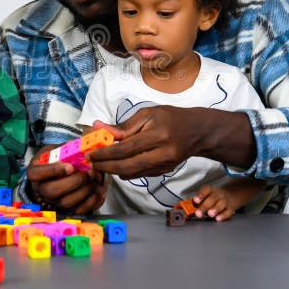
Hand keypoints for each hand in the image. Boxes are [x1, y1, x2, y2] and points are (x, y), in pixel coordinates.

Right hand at [26, 149, 106, 213]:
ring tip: (95, 178)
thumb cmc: (56, 159)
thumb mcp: (56, 149)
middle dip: (73, 181)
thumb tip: (80, 147)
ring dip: (83, 190)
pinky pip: (77, 210)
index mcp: (35, 172)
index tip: (70, 166)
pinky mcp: (66, 209)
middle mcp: (41, 190)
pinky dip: (90, 201)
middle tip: (88, 172)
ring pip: (66, 202)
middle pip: (52, 191)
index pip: (37, 174)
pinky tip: (98, 190)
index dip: (54, 171)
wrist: (59, 172)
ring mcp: (53, 201)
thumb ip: (66, 148)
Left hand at [86, 104, 256, 179]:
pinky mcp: (164, 172)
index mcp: (158, 135)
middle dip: (106, 167)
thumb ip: (123, 125)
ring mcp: (164, 165)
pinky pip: (140, 175)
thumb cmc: (171, 118)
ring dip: (113, 171)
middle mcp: (162, 153)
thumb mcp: (147, 114)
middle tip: (92, 164)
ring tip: (99, 165)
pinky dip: (125, 172)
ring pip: (133, 174)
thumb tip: (98, 128)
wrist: (197, 131)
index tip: (91, 154)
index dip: (105, 154)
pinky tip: (115, 166)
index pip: (125, 149)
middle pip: (128, 167)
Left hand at [193, 185, 234, 220]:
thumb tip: (184, 210)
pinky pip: (228, 212)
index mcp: (210, 190)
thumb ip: (195, 204)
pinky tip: (218, 218)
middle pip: (212, 198)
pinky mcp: (230, 209)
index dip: (200, 194)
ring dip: (215, 209)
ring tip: (210, 214)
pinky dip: (223, 215)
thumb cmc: (212, 198)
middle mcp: (218, 194)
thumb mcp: (204, 197)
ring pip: (221, 204)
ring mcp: (225, 201)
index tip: (195, 200)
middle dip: (205, 206)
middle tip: (198, 213)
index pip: (206, 189)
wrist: (230, 196)